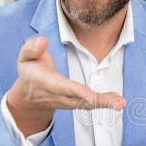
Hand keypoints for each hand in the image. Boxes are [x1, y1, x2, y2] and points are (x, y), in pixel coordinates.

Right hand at [7, 36, 126, 135]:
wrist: (30, 97)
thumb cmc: (30, 72)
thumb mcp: (24, 57)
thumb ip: (31, 49)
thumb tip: (42, 41)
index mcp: (46, 83)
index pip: (63, 87)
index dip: (77, 92)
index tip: (90, 96)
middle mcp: (59, 95)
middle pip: (80, 99)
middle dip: (98, 101)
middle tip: (117, 103)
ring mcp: (68, 102)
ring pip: (88, 104)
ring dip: (106, 103)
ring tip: (121, 102)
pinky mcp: (76, 103)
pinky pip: (91, 105)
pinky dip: (105, 103)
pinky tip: (118, 101)